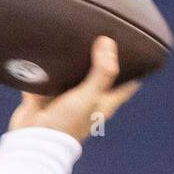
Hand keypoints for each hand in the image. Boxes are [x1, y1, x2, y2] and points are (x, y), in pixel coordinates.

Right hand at [8, 36, 140, 142]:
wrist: (33, 140)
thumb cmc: (66, 123)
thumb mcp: (89, 97)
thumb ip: (101, 73)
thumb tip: (108, 43)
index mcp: (103, 104)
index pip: (126, 86)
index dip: (135, 71)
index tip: (141, 52)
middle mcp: (86, 100)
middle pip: (100, 76)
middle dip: (103, 59)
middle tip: (107, 35)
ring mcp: (65, 98)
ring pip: (73, 74)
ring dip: (74, 60)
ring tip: (78, 33)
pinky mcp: (45, 95)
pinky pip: (47, 76)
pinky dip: (47, 65)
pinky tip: (48, 47)